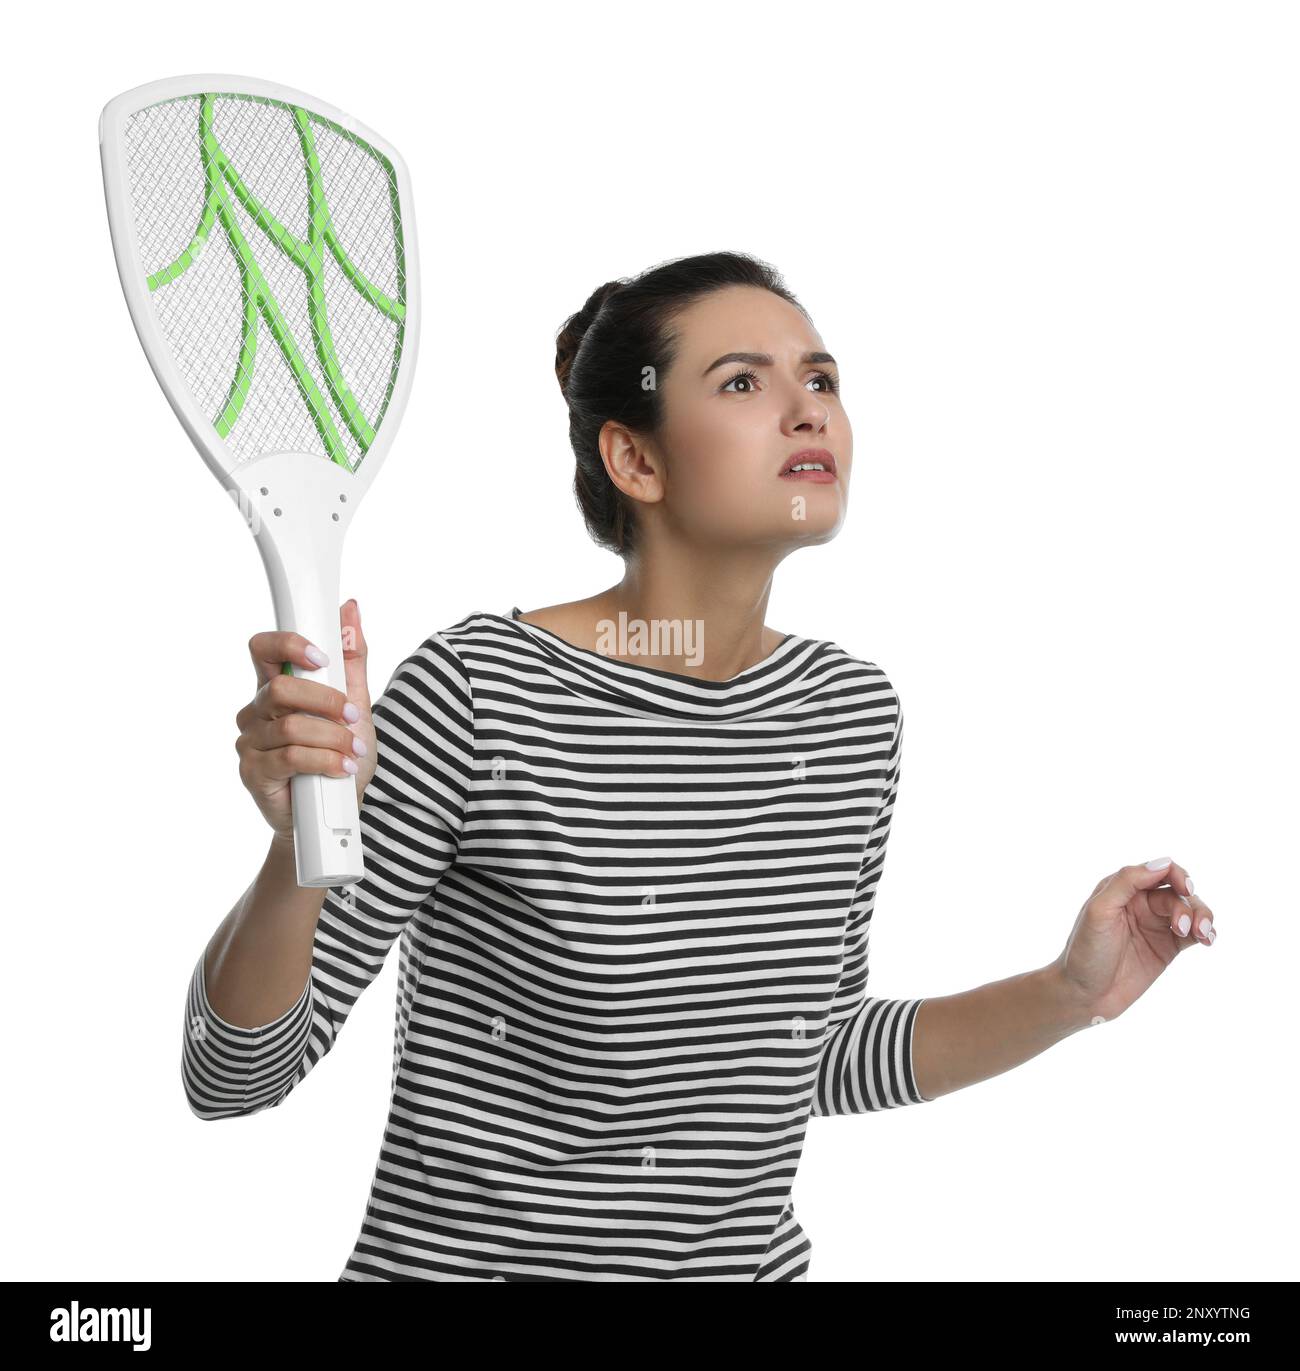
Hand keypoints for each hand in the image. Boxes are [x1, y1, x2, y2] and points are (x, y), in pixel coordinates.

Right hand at [235, 599, 376, 838]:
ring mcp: (250, 742)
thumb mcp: (356, 705)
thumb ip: (351, 660)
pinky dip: (326, 761)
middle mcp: (257, 711)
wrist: (334, 816)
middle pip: (281, 687)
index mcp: (277, 687)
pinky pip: (290, 757)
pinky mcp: (253, 772)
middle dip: (326, 700)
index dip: (289, 644)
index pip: (264, 648)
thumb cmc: (339, 757)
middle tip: (353, 715)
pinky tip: (343, 768)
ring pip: (291, 725)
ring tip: (355, 751)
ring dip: (333, 737)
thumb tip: (350, 610)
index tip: (322, 657)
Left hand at [1052, 858, 1216, 1023]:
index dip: (1177, 875)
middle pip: (1179, 892)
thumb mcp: (1100, 911)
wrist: (1084, 994)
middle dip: (1190, 906)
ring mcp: (1156, 925)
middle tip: (1185, 928)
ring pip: (1191, 911)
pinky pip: (1194, 934)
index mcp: (1123, 888)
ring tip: (1202, 936)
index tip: (1186, 890)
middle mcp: (1141, 903)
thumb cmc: (1085, 950)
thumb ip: (1127, 882)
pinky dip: (1206, 933)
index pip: (1159, 870)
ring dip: (1203, 918)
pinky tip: (1208, 940)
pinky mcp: (1168, 947)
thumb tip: (1163, 864)